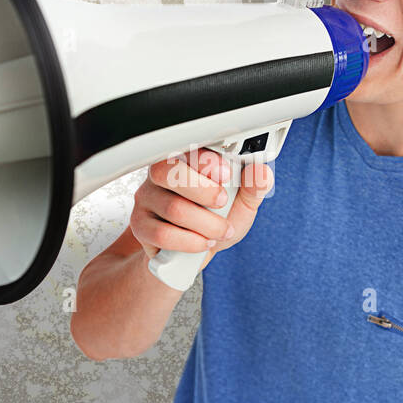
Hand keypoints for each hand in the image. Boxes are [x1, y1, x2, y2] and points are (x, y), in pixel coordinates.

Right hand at [130, 147, 273, 261]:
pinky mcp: (140, 225)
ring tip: (218, 231)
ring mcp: (147, 199)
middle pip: (169, 172)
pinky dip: (189, 242)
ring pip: (173, 208)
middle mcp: (161, 176)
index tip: (226, 175)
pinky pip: (162, 234)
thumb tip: (262, 172)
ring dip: (205, 225)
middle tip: (222, 204)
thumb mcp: (241, 205)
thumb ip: (253, 188)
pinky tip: (202, 242)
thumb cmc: (214, 221)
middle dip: (203, 192)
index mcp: (186, 161)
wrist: (194, 253)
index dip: (207, 161)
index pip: (187, 149)